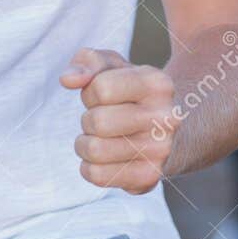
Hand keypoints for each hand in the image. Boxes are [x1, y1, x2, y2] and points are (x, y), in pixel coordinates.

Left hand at [60, 48, 180, 195]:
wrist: (170, 131)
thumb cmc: (131, 94)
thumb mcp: (114, 67)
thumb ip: (88, 62)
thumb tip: (68, 80)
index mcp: (158, 84)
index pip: (101, 88)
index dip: (91, 92)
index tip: (103, 96)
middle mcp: (165, 118)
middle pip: (97, 122)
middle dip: (88, 120)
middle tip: (101, 120)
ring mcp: (160, 150)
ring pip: (94, 151)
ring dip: (86, 144)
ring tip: (100, 138)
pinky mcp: (149, 177)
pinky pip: (97, 176)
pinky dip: (90, 167)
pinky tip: (105, 158)